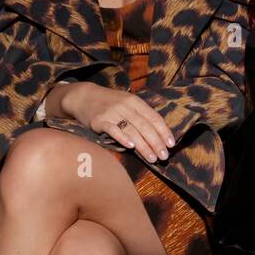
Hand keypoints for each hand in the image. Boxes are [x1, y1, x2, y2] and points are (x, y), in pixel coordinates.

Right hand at [59, 81, 175, 163]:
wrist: (82, 96)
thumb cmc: (109, 103)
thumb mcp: (127, 103)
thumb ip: (141, 116)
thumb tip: (158, 135)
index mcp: (136, 102)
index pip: (154, 117)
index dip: (164, 131)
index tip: (171, 144)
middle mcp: (125, 106)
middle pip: (145, 126)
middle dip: (156, 142)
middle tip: (164, 156)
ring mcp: (112, 112)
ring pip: (132, 130)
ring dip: (143, 146)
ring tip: (152, 158)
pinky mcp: (99, 120)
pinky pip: (113, 130)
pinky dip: (123, 138)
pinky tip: (130, 147)